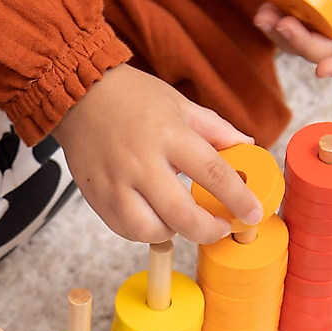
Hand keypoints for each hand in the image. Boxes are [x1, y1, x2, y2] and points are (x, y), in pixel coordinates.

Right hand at [53, 65, 261, 243]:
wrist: (79, 97)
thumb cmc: (132, 98)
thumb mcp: (179, 104)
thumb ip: (214, 129)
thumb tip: (246, 148)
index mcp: (168, 134)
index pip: (212, 173)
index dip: (237, 198)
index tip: (253, 213)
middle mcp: (141, 162)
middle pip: (181, 214)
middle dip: (208, 230)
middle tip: (220, 228)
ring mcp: (116, 183)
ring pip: (150, 230)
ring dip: (173, 233)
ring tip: (181, 221)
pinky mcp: (97, 198)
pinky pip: (125, 230)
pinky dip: (145, 231)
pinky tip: (155, 218)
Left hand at [255, 0, 331, 77]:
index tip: (322, 71)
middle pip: (326, 51)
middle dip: (301, 43)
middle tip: (281, 23)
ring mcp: (321, 21)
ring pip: (301, 46)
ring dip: (280, 36)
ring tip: (265, 14)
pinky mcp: (301, 19)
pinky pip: (286, 34)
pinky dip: (273, 27)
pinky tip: (264, 11)